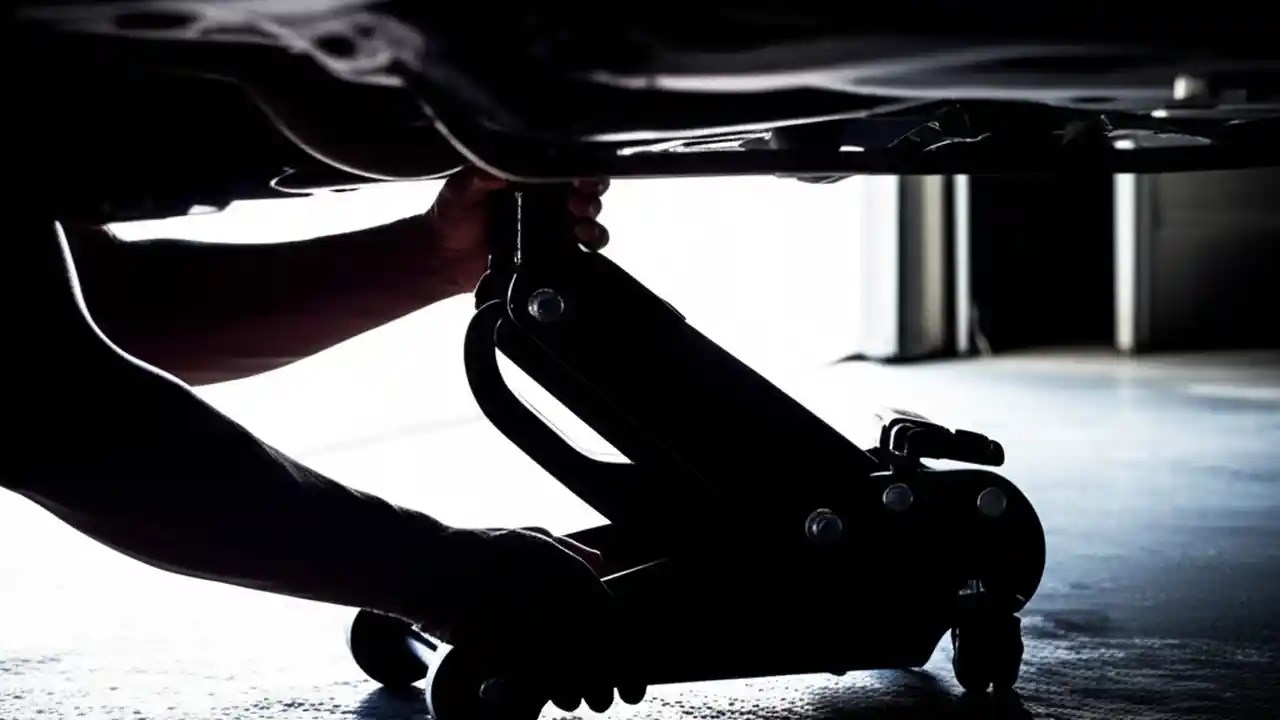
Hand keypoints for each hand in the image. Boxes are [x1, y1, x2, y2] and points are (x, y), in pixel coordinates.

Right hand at [418, 527, 643, 712]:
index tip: (629, 678)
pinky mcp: (494, 634)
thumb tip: (601, 562)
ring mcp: (521, 609)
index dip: (623, 652)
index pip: (607, 615)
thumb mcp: (524, 538)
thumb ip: (566, 551)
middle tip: (606, 698)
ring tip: (578, 701)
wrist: (420, 561)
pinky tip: (546, 696)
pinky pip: (529, 669)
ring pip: (565, 661)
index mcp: (560, 563)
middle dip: (604, 676)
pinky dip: (544, 687)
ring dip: (577, 686)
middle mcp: (547, 584)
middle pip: (592, 643)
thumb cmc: (474, 553)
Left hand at [424, 167, 610, 294]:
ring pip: (589, 221)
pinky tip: (582, 244)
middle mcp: (546, 202)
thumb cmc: (452, 216)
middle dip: (592, 195)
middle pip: (585, 194)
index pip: (565, 168)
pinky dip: (590, 247)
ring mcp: (551, 229)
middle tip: (581, 201)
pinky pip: (581, 251)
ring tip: (582, 226)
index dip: (581, 169)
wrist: (443, 258)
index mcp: (529, 180)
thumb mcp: (463, 187)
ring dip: (594, 222)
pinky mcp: (552, 255)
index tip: (582, 175)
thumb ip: (482, 174)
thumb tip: (507, 165)